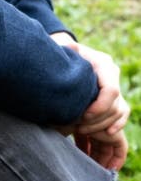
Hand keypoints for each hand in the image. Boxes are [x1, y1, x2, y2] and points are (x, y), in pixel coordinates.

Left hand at [51, 32, 130, 168]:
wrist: (64, 53)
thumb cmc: (61, 52)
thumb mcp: (62, 50)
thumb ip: (66, 49)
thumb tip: (68, 46)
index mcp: (103, 65)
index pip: (111, 90)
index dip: (99, 107)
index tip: (82, 116)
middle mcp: (112, 76)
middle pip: (115, 105)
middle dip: (97, 120)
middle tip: (77, 126)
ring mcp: (113, 87)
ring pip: (118, 113)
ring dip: (102, 126)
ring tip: (80, 131)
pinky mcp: (110, 98)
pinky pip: (120, 115)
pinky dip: (115, 126)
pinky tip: (107, 135)